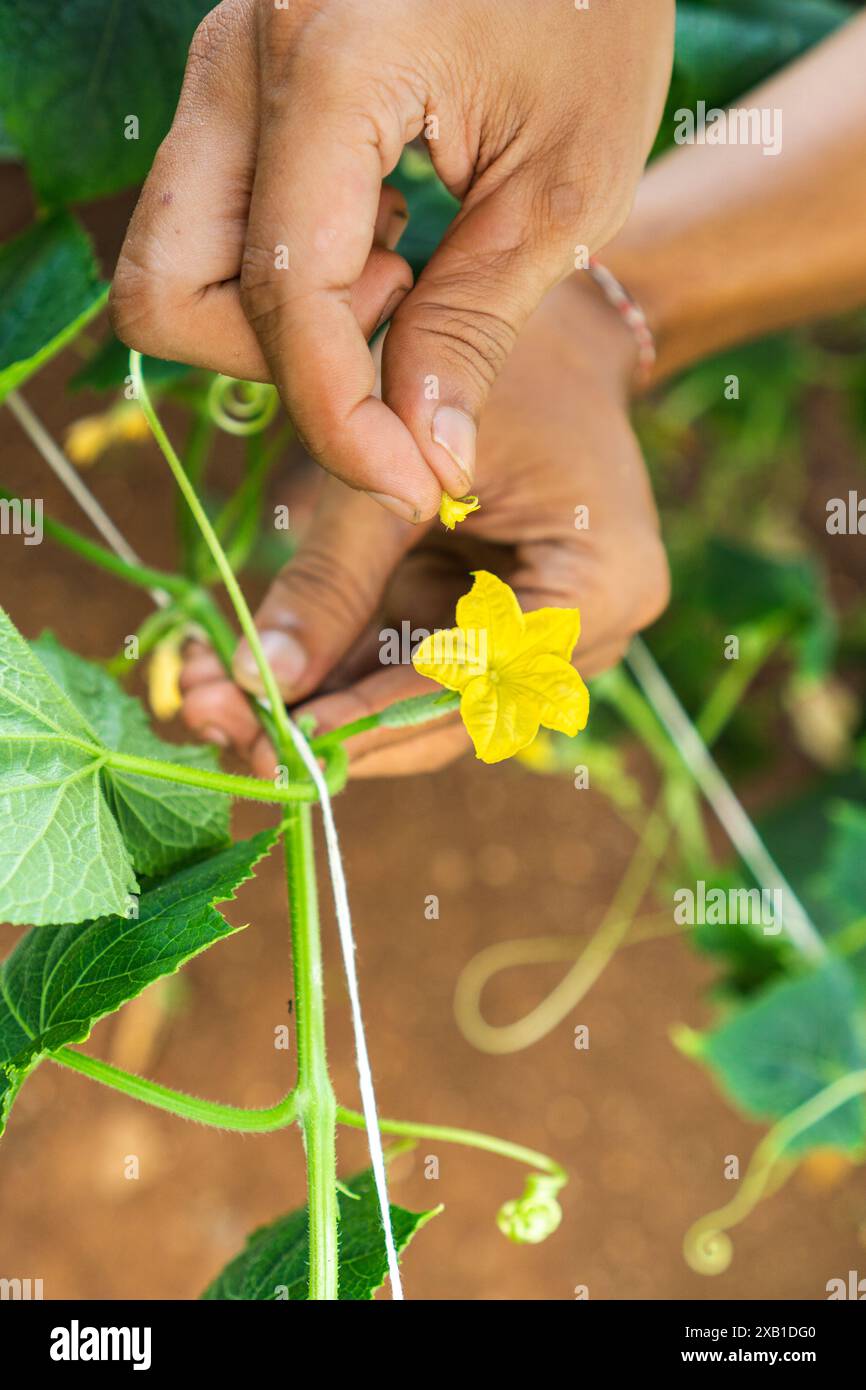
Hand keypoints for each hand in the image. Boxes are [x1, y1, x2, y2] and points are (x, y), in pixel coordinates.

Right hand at [110, 0, 673, 522]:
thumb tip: (418, 459)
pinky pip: (207, 223)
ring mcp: (221, 63)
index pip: (281, 295)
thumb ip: (472, 328)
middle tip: (398, 326)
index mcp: (327, 62)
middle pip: (166, 290)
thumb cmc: (595, 14)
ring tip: (399, 272)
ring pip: (169, 262)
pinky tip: (380, 233)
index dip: (341, 422)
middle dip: (278, 364)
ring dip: (273, 318)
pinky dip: (281, 271)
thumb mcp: (563, 187)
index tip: (412, 484)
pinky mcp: (235, 82)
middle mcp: (238, 54)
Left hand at [180, 275, 669, 775]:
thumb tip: (257, 680)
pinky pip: (412, 668)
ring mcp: (543, 637)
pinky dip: (338, 674)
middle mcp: (587, 633)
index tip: (288, 737)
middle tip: (227, 732)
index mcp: (602, 582)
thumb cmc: (490, 360)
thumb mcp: (402, 462)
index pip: (480, 675)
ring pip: (420, 705)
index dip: (379, 713)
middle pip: (452, 714)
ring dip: (323, 709)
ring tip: (213, 705)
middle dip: (337, 727)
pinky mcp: (493, 627)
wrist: (545, 327)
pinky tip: (251, 679)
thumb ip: (336, 575)